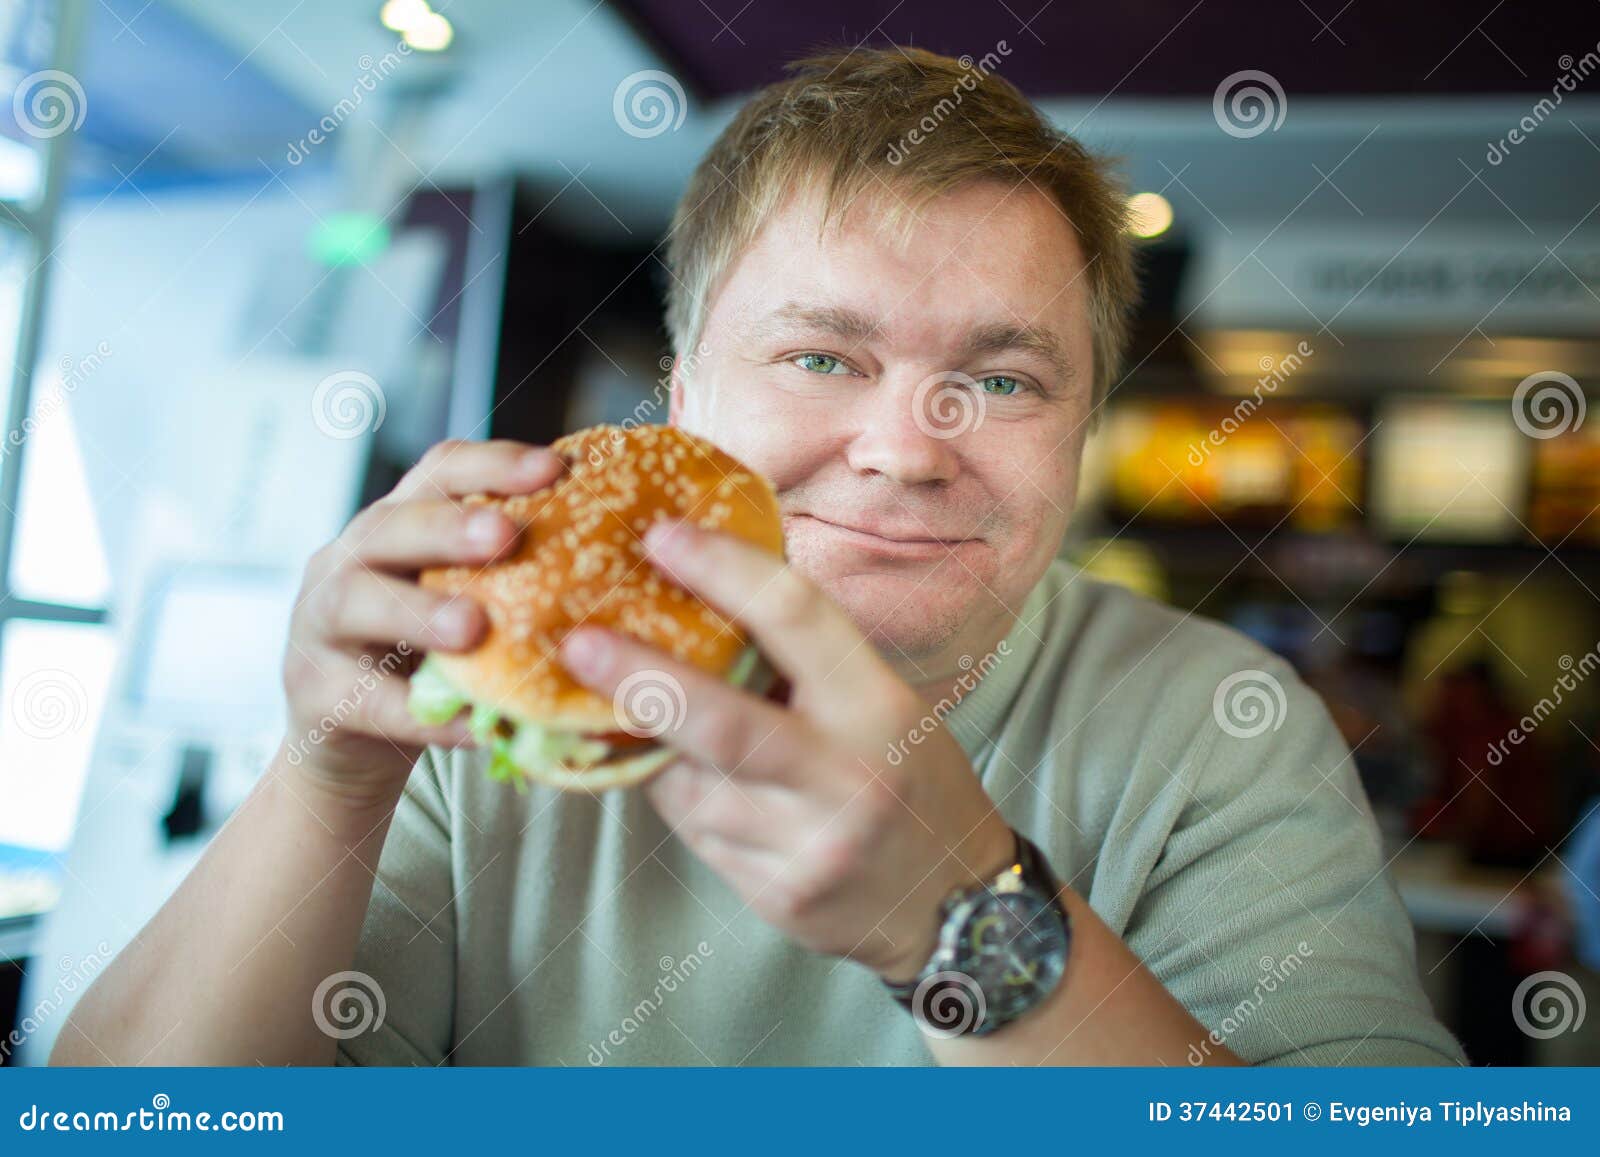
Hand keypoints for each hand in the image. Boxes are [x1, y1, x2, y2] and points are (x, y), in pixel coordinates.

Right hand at [280, 439, 563, 808]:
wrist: (345, 742)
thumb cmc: (425, 657)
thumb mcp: (459, 600)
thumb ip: (508, 573)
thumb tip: (619, 555)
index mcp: (395, 526)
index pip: (438, 472)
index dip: (493, 464)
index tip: (556, 468)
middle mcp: (347, 561)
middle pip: (390, 527)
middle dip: (448, 528)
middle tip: (506, 535)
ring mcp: (319, 628)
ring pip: (357, 603)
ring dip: (419, 612)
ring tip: (474, 627)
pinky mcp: (314, 696)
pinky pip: (367, 701)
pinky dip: (420, 715)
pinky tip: (472, 725)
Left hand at [558, 518, 1015, 980]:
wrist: (955, 903)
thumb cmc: (912, 777)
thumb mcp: (886, 704)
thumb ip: (809, 662)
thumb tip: (708, 590)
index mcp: (879, 708)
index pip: (796, 618)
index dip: (725, 570)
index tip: (662, 537)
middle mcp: (846, 776)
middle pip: (721, 721)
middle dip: (639, 678)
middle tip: (577, 642)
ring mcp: (810, 845)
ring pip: (691, 786)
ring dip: (649, 746)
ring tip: (617, 708)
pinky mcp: (778, 895)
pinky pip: (696, 835)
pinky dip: (674, 796)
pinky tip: (673, 773)